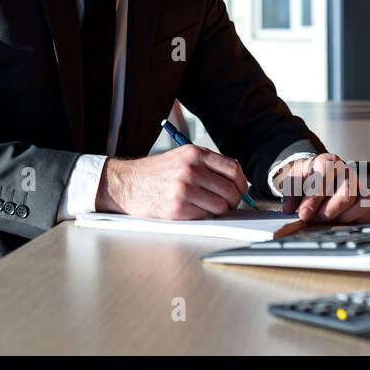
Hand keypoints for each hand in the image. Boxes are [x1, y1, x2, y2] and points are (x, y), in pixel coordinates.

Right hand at [96, 145, 250, 218]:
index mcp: (194, 153)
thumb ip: (208, 163)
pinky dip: (201, 215)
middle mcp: (190, 169)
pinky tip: (190, 209)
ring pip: (221, 206)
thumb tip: (237, 178)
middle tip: (227, 203)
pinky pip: (204, 216)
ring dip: (218, 210)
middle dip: (233, 201)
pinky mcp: (177, 208)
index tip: (241, 190)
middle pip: (230, 190)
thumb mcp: (182, 157)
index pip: (233, 169)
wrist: (127, 183)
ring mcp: (183, 189)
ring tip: (207, 206)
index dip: (242, 183)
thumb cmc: (156, 172)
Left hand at [278, 152, 369, 223]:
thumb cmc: (306, 179)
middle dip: (329, 212)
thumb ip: (290, 193)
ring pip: (362, 203)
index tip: (304, 214)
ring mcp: (359, 184)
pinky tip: (341, 223)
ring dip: (343, 218)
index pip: (326, 178)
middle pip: (347, 193)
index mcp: (327, 161)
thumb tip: (290, 209)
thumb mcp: (293, 181)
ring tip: (326, 223)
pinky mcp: (367, 198)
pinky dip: (358, 220)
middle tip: (315, 221)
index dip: (314, 199)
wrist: (316, 176)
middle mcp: (347, 171)